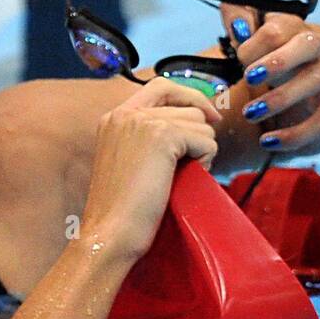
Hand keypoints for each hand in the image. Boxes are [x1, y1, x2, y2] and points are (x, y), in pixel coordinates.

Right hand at [80, 78, 219, 261]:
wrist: (111, 232)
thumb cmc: (123, 209)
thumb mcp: (129, 160)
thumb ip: (150, 136)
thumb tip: (199, 119)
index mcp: (114, 117)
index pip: (161, 86)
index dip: (189, 97)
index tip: (208, 116)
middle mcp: (125, 113)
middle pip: (187, 105)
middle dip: (199, 132)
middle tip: (195, 161)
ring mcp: (142, 121)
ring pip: (200, 121)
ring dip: (202, 149)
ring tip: (183, 175)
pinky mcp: (162, 136)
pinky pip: (206, 140)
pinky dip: (206, 161)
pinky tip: (187, 179)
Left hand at [221, 5, 319, 154]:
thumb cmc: (281, 67)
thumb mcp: (260, 46)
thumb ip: (242, 27)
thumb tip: (229, 12)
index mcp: (297, 29)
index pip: (279, 27)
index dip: (254, 44)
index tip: (238, 60)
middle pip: (307, 45)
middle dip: (276, 61)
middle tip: (248, 78)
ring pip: (315, 82)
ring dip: (279, 99)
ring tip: (249, 114)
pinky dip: (295, 134)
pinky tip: (269, 141)